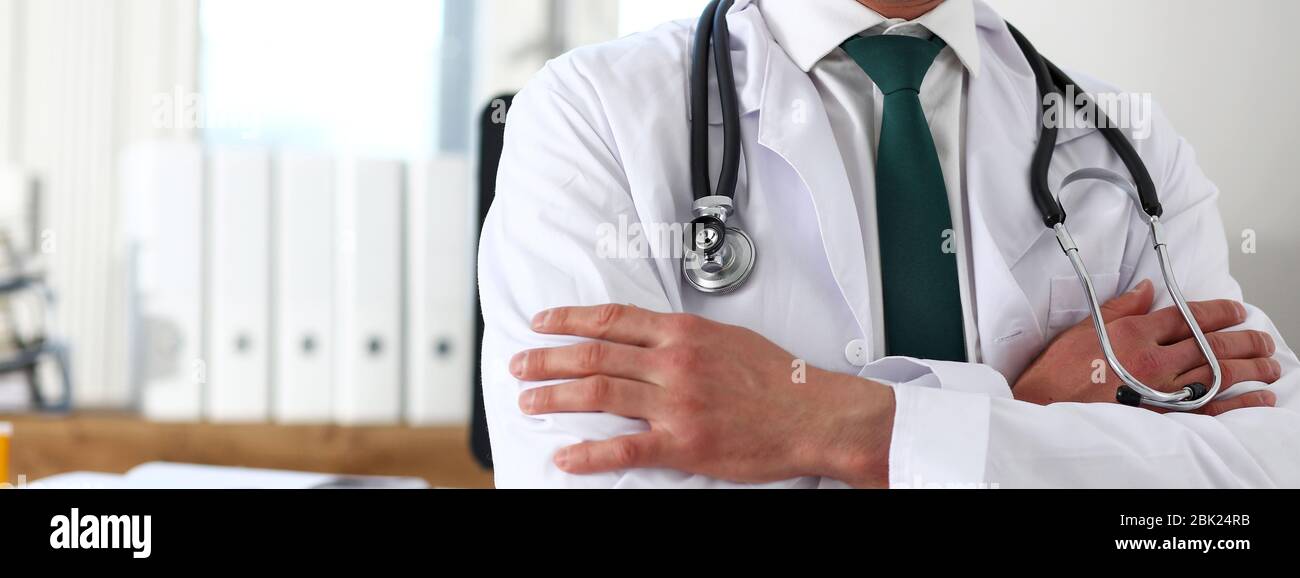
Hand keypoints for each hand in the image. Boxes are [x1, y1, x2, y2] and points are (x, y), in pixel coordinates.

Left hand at [510, 305, 893, 486]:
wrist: (813, 414)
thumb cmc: (778, 379)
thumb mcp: (727, 338)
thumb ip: (683, 338)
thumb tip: (647, 337)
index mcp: (683, 333)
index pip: (612, 319)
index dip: (569, 319)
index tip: (542, 323)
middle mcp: (673, 362)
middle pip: (594, 354)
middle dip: (548, 359)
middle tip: (519, 365)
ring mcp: (676, 403)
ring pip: (599, 394)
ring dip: (555, 397)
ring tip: (528, 402)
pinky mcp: (683, 443)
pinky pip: (625, 448)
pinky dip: (589, 454)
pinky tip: (565, 457)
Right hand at [1014, 280, 1279, 414]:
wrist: (1042, 408)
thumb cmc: (1056, 372)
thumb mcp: (1082, 329)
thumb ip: (1120, 308)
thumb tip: (1146, 289)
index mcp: (1133, 332)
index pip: (1187, 315)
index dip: (1217, 311)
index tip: (1235, 309)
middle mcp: (1152, 358)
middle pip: (1211, 342)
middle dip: (1243, 337)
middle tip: (1261, 336)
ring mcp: (1161, 388)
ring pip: (1219, 371)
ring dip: (1251, 365)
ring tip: (1269, 363)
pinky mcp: (1163, 415)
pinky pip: (1212, 407)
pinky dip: (1240, 402)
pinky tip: (1259, 397)